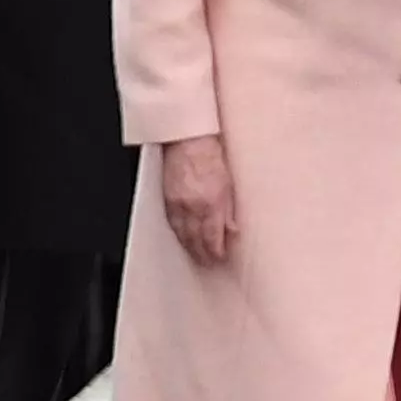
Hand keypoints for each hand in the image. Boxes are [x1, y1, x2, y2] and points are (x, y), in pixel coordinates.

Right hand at [161, 134, 235, 264]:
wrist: (188, 137)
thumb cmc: (211, 153)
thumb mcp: (230, 182)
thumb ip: (230, 210)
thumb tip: (233, 230)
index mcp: (211, 202)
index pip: (212, 237)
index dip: (216, 251)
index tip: (221, 257)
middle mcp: (193, 206)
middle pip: (196, 240)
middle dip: (202, 254)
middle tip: (208, 263)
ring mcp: (177, 203)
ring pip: (182, 234)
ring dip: (190, 247)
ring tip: (197, 256)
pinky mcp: (167, 198)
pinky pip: (172, 223)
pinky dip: (178, 234)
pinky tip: (183, 239)